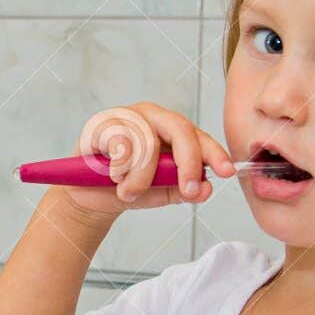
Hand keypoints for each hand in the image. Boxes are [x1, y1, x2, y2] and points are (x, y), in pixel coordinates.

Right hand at [59, 101, 236, 216]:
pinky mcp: (103, 123)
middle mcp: (153, 117)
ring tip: (128, 193)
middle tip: (188, 190)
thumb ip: (184, 189)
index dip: (214, 153)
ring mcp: (127, 116)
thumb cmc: (126, 188)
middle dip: (188, 162)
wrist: (89, 197)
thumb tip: (207, 189)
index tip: (226, 172)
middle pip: (181, 129)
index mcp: (173, 131)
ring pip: (149, 142)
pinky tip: (113, 176)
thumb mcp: (161, 193)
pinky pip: (122, 144)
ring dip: (141, 177)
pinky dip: (121, 167)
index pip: (199, 137)